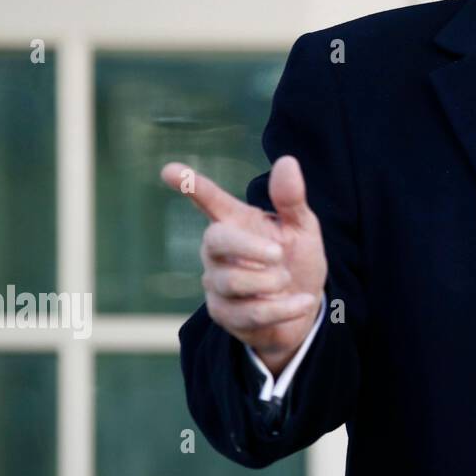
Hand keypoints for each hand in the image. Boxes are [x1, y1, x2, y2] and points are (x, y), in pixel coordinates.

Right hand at [160, 155, 326, 374]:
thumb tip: (287, 161)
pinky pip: (249, 312)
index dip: (192, 185)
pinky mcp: (222, 314)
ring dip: (271, 282)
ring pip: (233, 281)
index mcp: (237, 222)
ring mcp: (216, 283)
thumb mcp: (303, 228)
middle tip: (278, 253)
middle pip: (215, 240)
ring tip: (287, 280)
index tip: (170, 170)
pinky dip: (283, 308)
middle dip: (248, 247)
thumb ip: (291, 200)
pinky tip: (301, 302)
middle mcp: (218, 250)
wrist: (304, 308)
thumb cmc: (297, 259)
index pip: (210, 201)